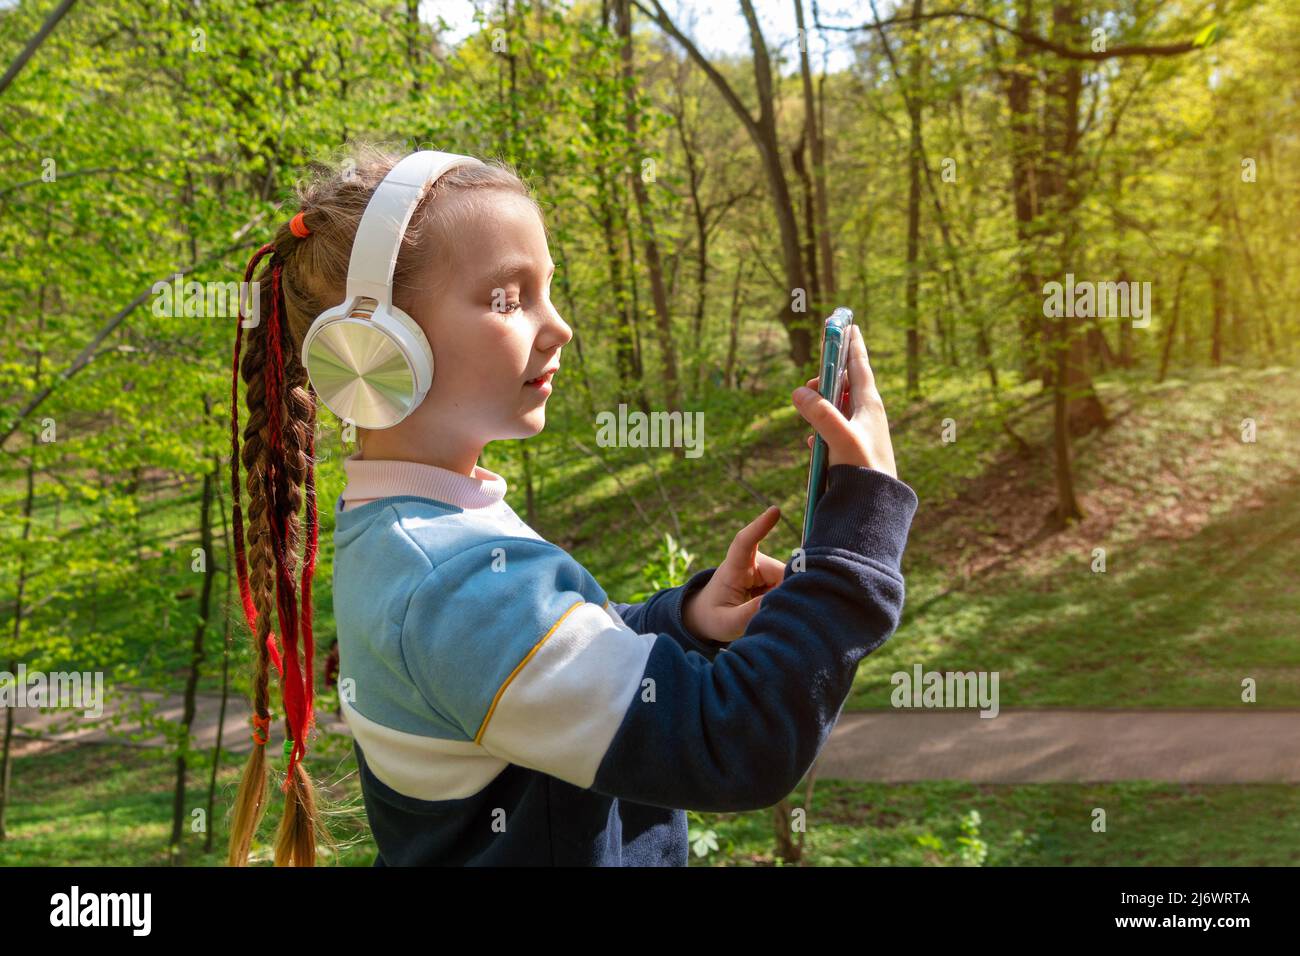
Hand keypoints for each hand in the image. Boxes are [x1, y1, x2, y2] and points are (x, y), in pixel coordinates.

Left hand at [682, 506, 786, 642]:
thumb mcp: (727, 623)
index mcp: (733, 568)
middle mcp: (751, 562)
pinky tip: (768, 607)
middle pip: (781, 573)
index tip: (775, 511)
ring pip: (788, 581)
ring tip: (760, 613)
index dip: (760, 526)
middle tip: (766, 615)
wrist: (709, 615)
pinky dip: (782, 598)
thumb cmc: (714, 616)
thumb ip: (749, 614)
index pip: (745, 541)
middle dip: (781, 595)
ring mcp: (763, 567)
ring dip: (781, 599)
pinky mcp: (772, 574)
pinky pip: (788, 585)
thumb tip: (777, 599)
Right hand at [793, 324, 897, 478]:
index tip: (849, 325)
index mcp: (869, 405)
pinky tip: (812, 442)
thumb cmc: (863, 469)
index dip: (852, 344)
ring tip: (810, 416)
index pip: (860, 365)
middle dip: (828, 379)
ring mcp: (861, 432)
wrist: (876, 504)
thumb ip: (819, 413)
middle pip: (846, 384)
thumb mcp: (838, 437)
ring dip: (822, 406)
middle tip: (811, 384)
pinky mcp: (854, 449)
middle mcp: (867, 415)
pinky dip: (821, 429)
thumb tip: (799, 391)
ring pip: (839, 407)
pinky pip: (835, 429)